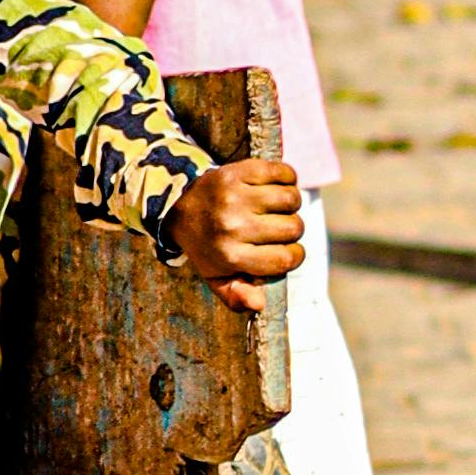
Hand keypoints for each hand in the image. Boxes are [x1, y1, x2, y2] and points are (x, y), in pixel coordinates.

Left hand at [169, 158, 303, 292]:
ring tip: (276, 208)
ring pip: (291, 198)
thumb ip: (238, 297)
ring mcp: (234, 195)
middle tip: (276, 228)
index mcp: (230, 255)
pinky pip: (283, 172)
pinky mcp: (237, 171)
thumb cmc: (208, 246)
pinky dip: (288, 178)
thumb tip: (260, 304)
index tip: (286, 251)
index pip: (286, 259)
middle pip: (293, 228)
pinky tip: (275, 186)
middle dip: (292, 229)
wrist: (181, 207)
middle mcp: (232, 225)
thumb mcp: (217, 278)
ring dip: (291, 204)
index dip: (294, 255)